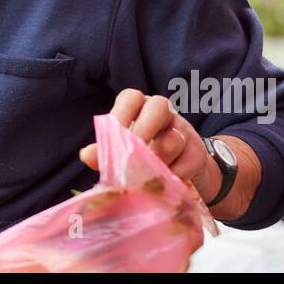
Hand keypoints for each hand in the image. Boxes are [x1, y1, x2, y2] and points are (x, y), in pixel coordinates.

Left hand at [79, 89, 220, 199]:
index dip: (121, 113)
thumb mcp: (124, 149)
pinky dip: (172, 177)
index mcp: (141, 107)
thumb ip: (105, 151)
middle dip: (143, 131)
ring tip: (145, 178)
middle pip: (159, 106)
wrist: (181, 169)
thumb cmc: (144, 152)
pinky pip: (186, 163)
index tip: (112, 134)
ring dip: (157, 162)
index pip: (131, 97)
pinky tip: (163, 186)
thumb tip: (86, 155)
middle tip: (131, 156)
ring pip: (172, 140)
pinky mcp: (197, 152)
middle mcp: (164, 112)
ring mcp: (183, 130)